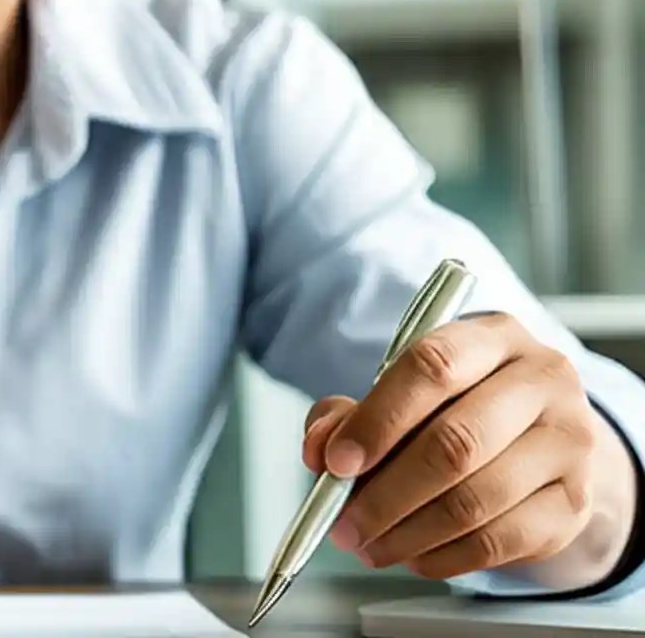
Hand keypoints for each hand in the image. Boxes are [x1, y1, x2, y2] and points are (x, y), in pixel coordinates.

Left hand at [301, 313, 637, 587]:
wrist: (542, 443)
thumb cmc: (457, 409)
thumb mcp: (401, 393)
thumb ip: (348, 414)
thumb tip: (320, 448)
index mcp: (492, 337)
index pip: (433, 366)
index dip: (378, 420)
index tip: (336, 462)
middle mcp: (542, 380)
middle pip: (455, 443)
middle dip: (385, 493)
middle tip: (342, 524)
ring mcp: (568, 442)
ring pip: (475, 500)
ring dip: (407, 534)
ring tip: (367, 546)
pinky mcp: (574, 503)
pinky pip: (499, 541)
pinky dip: (443, 556)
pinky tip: (413, 556)